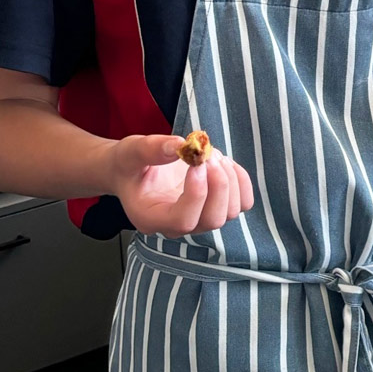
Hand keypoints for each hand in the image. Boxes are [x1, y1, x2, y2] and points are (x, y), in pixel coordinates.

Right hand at [107, 133, 255, 236]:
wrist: (136, 170)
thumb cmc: (130, 165)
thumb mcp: (131, 152)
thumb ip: (150, 150)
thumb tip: (181, 145)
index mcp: (151, 218)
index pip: (183, 220)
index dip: (197, 193)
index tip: (196, 163)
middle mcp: (177, 226)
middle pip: (213, 219)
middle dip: (218, 185)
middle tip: (209, 155)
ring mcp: (200, 219)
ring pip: (231, 211)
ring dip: (230, 179)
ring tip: (212, 154)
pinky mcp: (217, 207)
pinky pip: (242, 203)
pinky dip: (241, 181)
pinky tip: (225, 162)